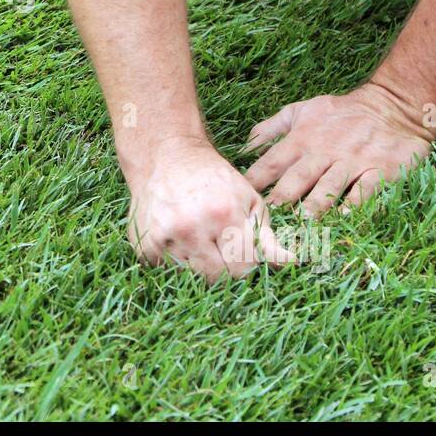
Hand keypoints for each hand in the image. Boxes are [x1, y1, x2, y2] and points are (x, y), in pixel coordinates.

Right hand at [127, 138, 294, 281]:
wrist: (166, 157)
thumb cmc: (214, 178)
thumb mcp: (248, 200)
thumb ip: (267, 236)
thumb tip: (292, 263)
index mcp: (222, 214)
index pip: (244, 266)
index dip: (248, 263)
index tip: (243, 251)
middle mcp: (190, 228)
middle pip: (218, 278)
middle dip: (225, 269)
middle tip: (221, 248)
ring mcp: (163, 238)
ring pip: (192, 278)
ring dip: (199, 265)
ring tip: (199, 240)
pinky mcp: (144, 246)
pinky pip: (168, 272)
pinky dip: (176, 263)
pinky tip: (179, 239)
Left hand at [244, 83, 434, 216]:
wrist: (392, 106)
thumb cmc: (340, 113)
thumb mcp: (301, 110)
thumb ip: (271, 128)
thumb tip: (244, 147)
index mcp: (302, 138)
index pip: (272, 162)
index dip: (255, 181)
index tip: (242, 199)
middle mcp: (324, 151)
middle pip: (298, 178)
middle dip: (281, 199)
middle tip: (268, 221)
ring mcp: (352, 161)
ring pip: (329, 187)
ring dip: (315, 206)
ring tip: (302, 223)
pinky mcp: (379, 170)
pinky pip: (365, 191)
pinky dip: (355, 205)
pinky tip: (344, 219)